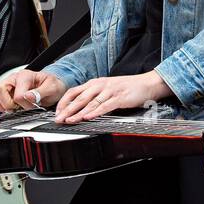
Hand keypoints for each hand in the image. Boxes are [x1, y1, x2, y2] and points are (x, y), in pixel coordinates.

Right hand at [0, 69, 67, 118]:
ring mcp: (7, 85)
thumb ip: (41, 92)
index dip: (24, 104)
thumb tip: (28, 97)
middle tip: (19, 108)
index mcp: (24, 76)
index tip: (32, 106)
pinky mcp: (4, 93)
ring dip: (0, 105)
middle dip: (9, 104)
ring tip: (12, 109)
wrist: (53, 83)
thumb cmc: (52, 84)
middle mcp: (13, 79)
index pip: (17, 94)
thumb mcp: (52, 87)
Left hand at [53, 71, 173, 123]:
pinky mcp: (119, 98)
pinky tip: (88, 117)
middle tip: (58, 119)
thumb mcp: (107, 89)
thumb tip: (80, 107)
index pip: (74, 92)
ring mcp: (109, 91)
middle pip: (79, 98)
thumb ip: (94, 96)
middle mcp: (100, 85)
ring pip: (90, 102)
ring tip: (70, 120)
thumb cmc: (127, 88)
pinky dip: (95, 112)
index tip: (56, 112)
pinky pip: (105, 106)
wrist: (147, 83)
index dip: (63, 102)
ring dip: (78, 112)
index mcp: (95, 83)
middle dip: (67, 110)